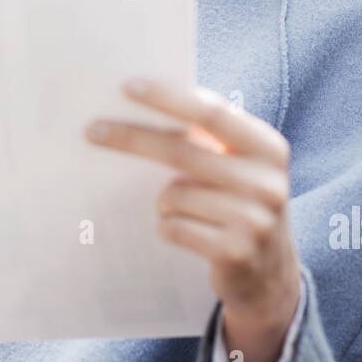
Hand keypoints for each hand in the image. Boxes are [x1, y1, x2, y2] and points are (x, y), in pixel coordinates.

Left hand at [84, 78, 301, 361]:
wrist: (270, 275)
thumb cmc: (239, 204)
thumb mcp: (239, 166)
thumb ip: (208, 139)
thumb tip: (140, 104)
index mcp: (268, 148)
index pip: (212, 112)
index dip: (168, 98)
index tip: (128, 86)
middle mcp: (267, 181)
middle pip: (183, 151)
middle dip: (132, 138)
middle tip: (92, 130)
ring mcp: (255, 220)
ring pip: (173, 195)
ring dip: (163, 202)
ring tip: (186, 212)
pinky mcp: (235, 252)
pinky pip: (173, 228)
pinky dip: (168, 227)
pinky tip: (190, 233)